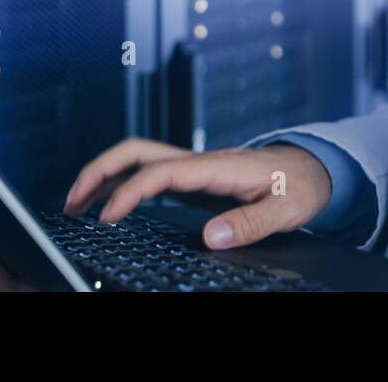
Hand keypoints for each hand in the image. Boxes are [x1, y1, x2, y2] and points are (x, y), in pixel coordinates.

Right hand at [65, 137, 332, 249]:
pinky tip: (111, 206)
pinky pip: (150, 173)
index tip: (107, 218)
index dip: (129, 193)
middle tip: (72, 201)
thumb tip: (209, 236)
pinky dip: (122, 184)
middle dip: (99, 171)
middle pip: (136, 151)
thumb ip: (249, 224)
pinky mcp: (195, 176)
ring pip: (138, 159)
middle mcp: (200, 161)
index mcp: (216, 166)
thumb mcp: (285, 209)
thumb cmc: (300, 184)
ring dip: (104, 175)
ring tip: (78, 205)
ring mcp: (195, 166)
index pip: (160, 172)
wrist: (315, 168)